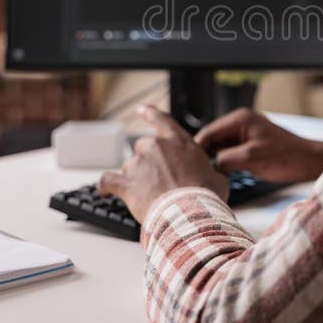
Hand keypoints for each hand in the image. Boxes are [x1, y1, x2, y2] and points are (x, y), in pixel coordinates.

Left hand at [98, 105, 228, 223]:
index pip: (162, 119)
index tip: (141, 109)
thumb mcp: (217, 179)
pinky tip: (105, 192)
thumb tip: (213, 179)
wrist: (190, 213)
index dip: (150, 112)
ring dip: (135, 177)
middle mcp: (156, 147)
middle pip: (143, 146)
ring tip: (147, 195)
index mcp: (179, 142)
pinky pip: (108, 180)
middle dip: (148, 160)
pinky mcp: (126, 183)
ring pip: (129, 165)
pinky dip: (105, 186)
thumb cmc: (205, 197)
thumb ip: (211, 173)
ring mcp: (139, 164)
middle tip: (158, 178)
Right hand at [194, 109, 322, 183]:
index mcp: (240, 119)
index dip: (196, 149)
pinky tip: (219, 176)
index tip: (187, 165)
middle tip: (193, 173)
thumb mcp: (252, 158)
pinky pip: (229, 152)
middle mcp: (240, 122)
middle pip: (212, 139)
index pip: (208, 132)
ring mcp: (245, 133)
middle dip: (204, 155)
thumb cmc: (287, 157)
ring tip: (204, 176)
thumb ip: (227, 159)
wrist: (308, 162)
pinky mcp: (249, 145)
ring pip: (220, 147)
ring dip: (213, 160)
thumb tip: (209, 166)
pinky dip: (223, 163)